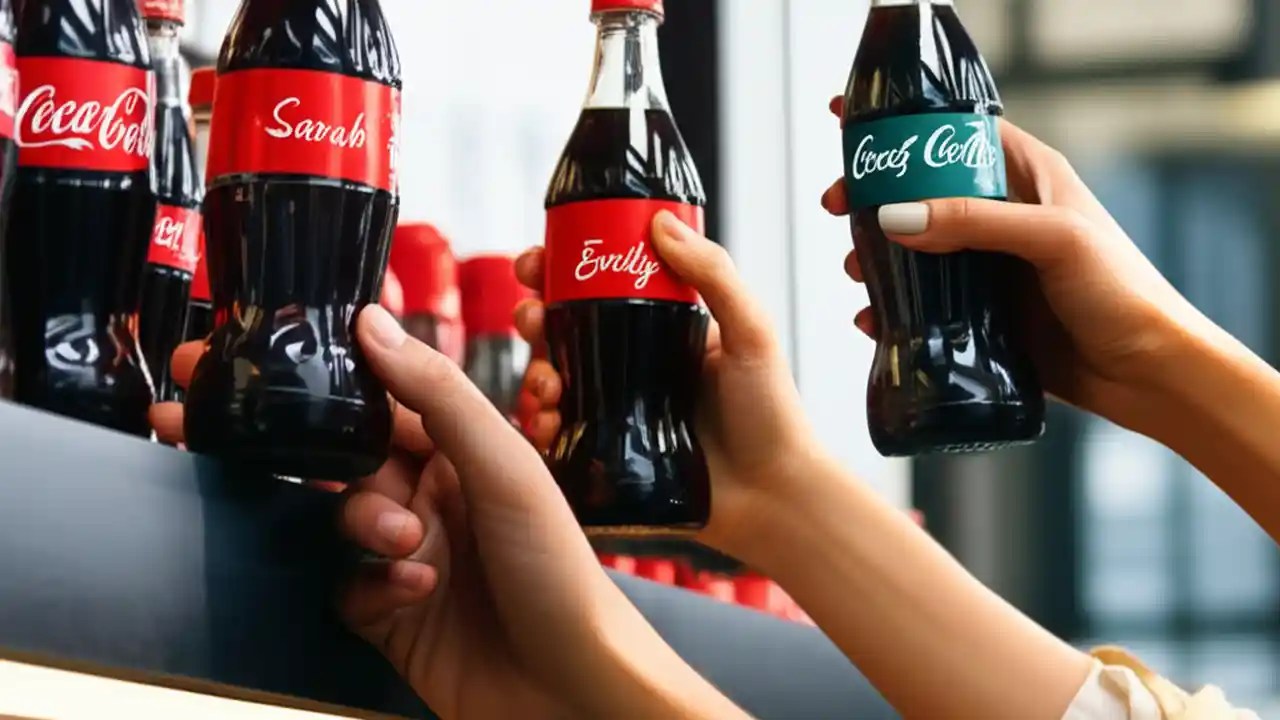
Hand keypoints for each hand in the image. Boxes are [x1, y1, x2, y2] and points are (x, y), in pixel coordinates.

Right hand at [151, 308, 745, 719]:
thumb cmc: (559, 572)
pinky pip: (344, 587)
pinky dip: (369, 587)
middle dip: (333, 465)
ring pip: (343, 521)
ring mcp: (413, 557)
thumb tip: (371, 321)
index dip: (340, 383)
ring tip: (403, 545)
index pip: (391, 401)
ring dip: (364, 527)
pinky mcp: (392, 616)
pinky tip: (410, 595)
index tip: (278, 365)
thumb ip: (438, 397)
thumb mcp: (506, 468)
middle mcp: (439, 498)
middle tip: (307, 467)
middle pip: (353, 460)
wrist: (571, 691)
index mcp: (469, 451)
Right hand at [515, 212, 826, 563]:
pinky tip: (547, 426)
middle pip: (564, 328)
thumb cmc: (773, 416)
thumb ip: (714, 275)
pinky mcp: (607, 453)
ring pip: (554, 377)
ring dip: (533, 371)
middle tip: (530, 318)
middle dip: (533, 317)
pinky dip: (541, 425)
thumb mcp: (752, 333)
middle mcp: (634, 364)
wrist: (773, 499)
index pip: (600, 285)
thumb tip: (660, 222)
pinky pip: (559, 432)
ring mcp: (617, 409)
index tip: (537, 261)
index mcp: (663, 327)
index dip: (560, 269)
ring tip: (546, 385)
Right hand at [821, 96, 1216, 433]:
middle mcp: (1005, 219)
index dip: (906, 132)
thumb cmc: (1123, 294)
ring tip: (856, 272)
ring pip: (916, 252)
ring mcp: (990, 270)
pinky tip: (874, 322)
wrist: (1149, 376)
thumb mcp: (1054, 242)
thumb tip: (897, 217)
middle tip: (839, 209)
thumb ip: (976, 222)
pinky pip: (924, 307)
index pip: (958, 137)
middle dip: (875, 200)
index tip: (859, 139)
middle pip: (923, 194)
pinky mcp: (982, 318)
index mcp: (1030, 180)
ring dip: (878, 259)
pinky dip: (893, 311)